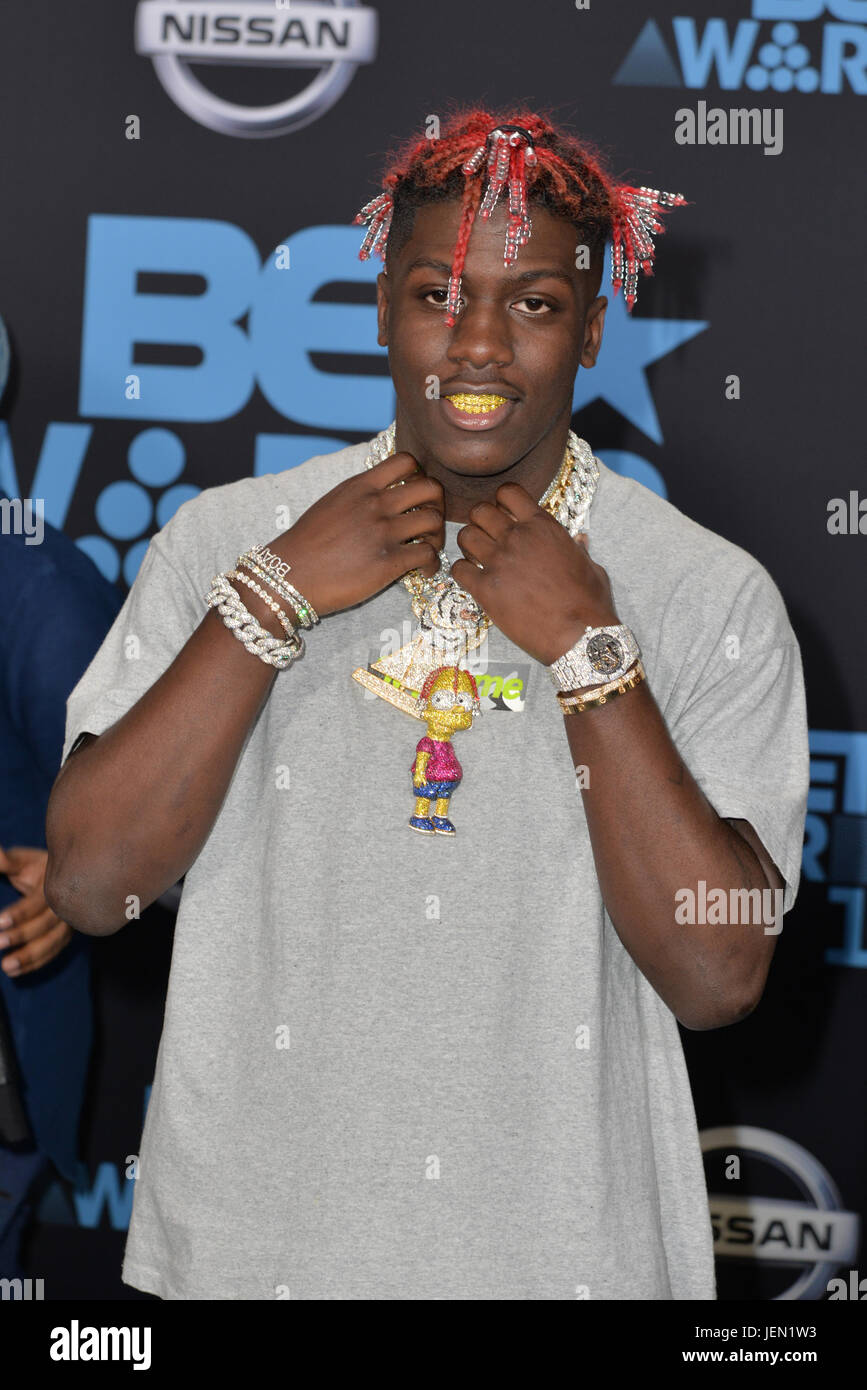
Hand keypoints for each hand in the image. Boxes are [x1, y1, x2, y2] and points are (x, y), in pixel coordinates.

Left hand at [0, 845, 73, 976]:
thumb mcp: (22, 860)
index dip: (19, 913)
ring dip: (29, 957)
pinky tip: (16, 972)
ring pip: (52, 943)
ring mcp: (68, 922)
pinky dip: (35, 964)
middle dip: (21, 936)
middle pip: (46, 925)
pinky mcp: (66, 935)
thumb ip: (7, 861)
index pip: (38, 902)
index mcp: (54, 884)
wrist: (65, 874)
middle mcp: (65, 905)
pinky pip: (53, 952)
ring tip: (6, 967)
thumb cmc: (36, 867)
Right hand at [256, 453, 445, 619]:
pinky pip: (428, 555)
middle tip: (429, 521)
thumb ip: (358, 495)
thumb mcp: (330, 504)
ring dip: (436, 535)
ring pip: (434, 520)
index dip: (420, 476)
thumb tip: (379, 493)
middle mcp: (375, 504)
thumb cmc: (305, 545)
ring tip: (427, 548)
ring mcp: (383, 532)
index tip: (416, 495)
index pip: (407, 461)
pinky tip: (423, 572)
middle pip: (430, 488)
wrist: (288, 576)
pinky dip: (432, 564)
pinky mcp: (388, 562)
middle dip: (437, 504)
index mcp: (360, 486)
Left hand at [450, 484, 619, 665]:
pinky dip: (461, 573)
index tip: (505, 515)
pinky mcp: (485, 589)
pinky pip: (458, 570)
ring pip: (465, 536)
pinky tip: (473, 580)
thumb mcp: (591, 567)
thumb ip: (579, 549)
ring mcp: (499, 562)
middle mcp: (517, 538)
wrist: (580, 636)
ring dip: (468, 545)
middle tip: (487, 538)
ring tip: (477, 558)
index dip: (502, 501)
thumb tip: (580, 539)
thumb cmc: (590, 603)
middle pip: (480, 511)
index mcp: (543, 527)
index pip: (508, 492)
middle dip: (481, 522)